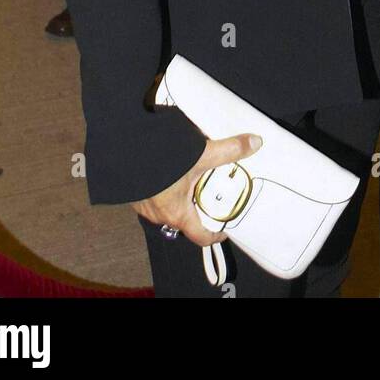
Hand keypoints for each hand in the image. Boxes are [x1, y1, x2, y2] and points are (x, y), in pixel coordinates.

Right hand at [131, 131, 262, 246]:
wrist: (125, 150)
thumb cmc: (161, 161)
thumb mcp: (202, 155)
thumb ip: (229, 149)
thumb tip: (255, 143)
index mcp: (178, 214)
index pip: (201, 236)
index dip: (217, 233)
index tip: (227, 226)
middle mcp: (160, 216)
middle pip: (188, 219)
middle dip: (201, 207)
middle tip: (214, 192)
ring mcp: (145, 205)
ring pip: (171, 207)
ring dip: (183, 196)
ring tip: (194, 179)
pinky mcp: (136, 192)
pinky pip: (156, 196)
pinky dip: (167, 187)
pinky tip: (171, 170)